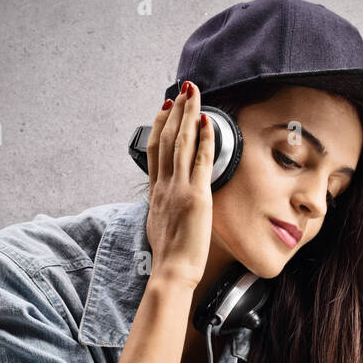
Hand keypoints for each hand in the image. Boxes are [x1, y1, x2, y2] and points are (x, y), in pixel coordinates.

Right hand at [144, 81, 213, 287]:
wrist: (171, 271)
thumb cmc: (169, 257)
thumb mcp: (158, 226)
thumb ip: (162, 208)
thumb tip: (163, 204)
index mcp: (155, 192)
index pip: (155, 150)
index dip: (159, 126)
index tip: (164, 109)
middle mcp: (164, 186)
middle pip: (167, 139)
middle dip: (175, 112)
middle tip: (182, 91)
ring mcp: (179, 189)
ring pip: (182, 143)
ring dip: (188, 115)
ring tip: (192, 95)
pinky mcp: (196, 196)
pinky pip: (201, 160)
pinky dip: (204, 139)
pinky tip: (207, 122)